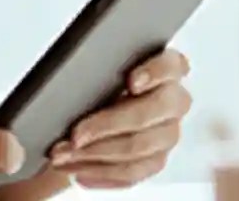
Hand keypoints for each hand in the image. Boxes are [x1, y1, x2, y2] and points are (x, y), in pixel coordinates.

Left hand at [47, 49, 192, 189]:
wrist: (94, 107)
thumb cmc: (98, 79)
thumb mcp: (96, 66)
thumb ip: (95, 67)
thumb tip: (69, 78)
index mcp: (166, 68)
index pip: (170, 65)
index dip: (154, 73)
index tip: (131, 82)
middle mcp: (173, 101)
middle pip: (151, 112)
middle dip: (108, 125)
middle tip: (76, 135)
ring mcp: (168, 132)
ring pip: (140, 147)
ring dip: (97, 154)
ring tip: (64, 156)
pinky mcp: (156, 159)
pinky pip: (133, 172)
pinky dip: (102, 173)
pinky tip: (78, 171)